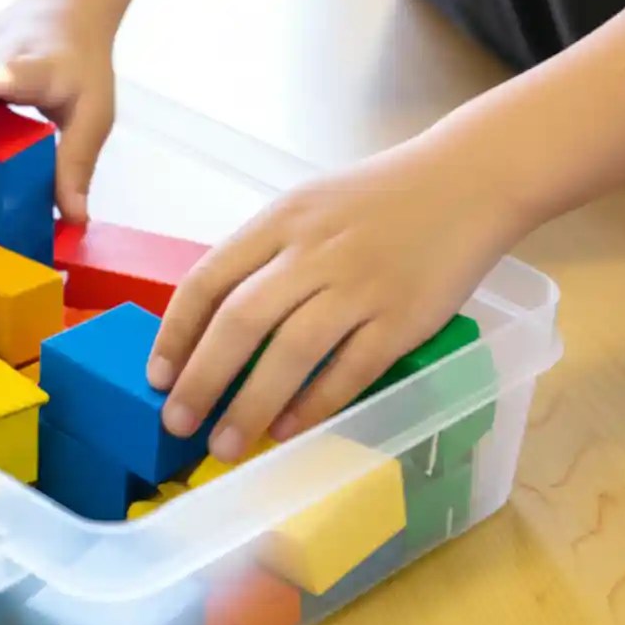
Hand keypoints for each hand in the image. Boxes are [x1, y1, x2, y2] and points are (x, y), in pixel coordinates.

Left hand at [146, 142, 531, 462]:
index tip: (157, 377)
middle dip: (201, 379)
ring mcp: (360, 286)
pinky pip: (350, 369)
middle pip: (240, 321)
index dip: (175, 333)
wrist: (468, 181)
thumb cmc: (379, 200)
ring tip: (225, 444)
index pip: (208, 279)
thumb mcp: (308, 207)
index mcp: (280, 221)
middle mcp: (313, 253)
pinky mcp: (403, 318)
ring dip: (251, 404)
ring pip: (291, 352)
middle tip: (177, 423)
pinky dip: (315, 403)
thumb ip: (264, 256)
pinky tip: (288, 430)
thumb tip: (214, 323)